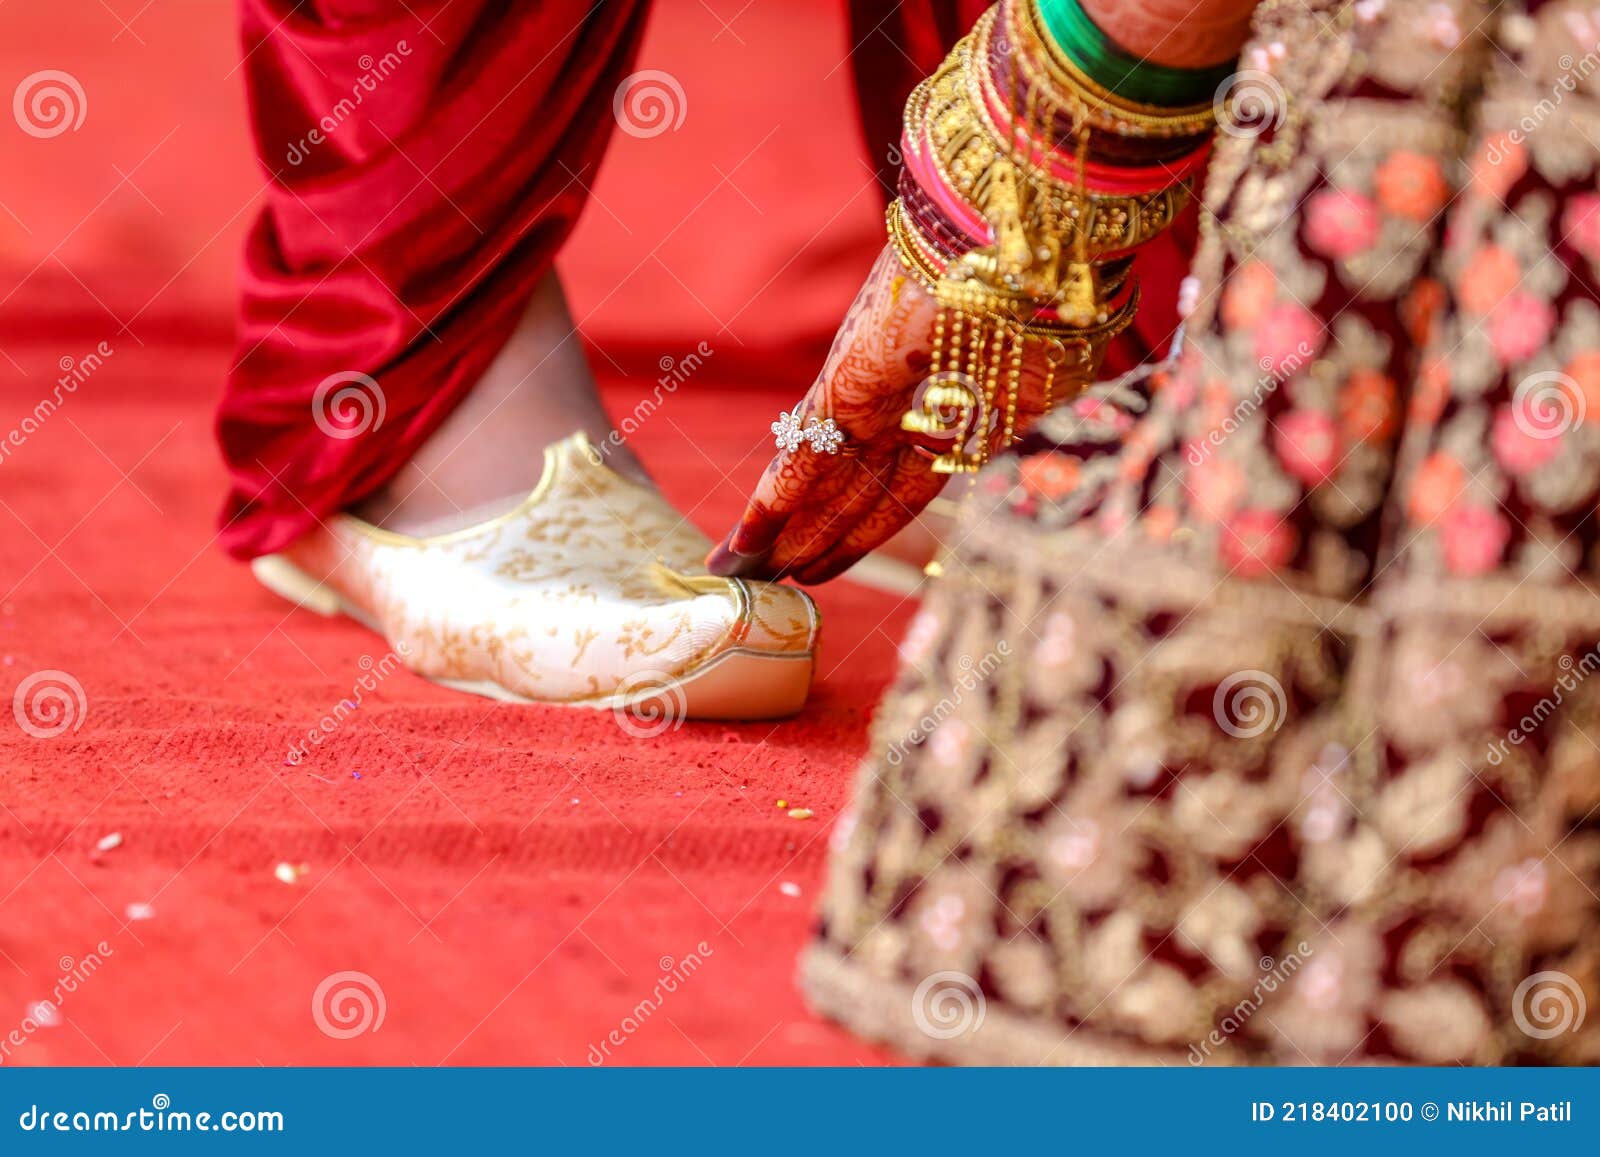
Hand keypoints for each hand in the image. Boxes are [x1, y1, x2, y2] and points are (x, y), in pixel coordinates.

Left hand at [707, 244, 1057, 583]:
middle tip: (765, 580)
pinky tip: (750, 539)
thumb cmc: (1059, 310)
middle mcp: (906, 402)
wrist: (1036, 230)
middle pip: (853, 489)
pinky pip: (811, 448)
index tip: (821, 569)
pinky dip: (778, 495)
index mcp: (958, 411)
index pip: (901, 491)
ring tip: (743, 572)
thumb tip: (995, 495)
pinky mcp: (853, 374)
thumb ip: (1005, 449)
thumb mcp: (1042, 400)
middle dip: (809, 538)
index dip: (863, 533)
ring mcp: (878, 386)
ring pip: (823, 476)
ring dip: (783, 529)